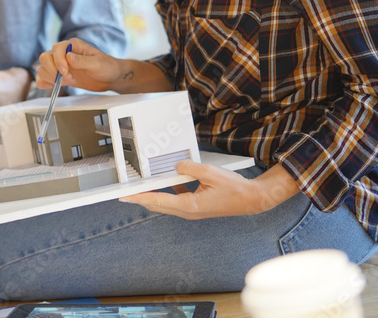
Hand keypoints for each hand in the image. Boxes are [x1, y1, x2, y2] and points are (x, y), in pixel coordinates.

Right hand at [37, 38, 121, 91]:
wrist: (111, 78)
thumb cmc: (107, 67)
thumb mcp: (98, 63)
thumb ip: (83, 60)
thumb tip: (68, 57)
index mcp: (73, 46)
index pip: (57, 49)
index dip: (58, 60)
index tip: (65, 71)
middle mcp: (64, 54)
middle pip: (45, 57)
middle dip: (52, 70)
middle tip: (66, 78)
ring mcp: (60, 65)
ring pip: (42, 68)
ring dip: (50, 77)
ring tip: (68, 81)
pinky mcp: (60, 76)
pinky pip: (43, 78)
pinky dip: (44, 83)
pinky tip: (54, 86)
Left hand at [119, 161, 299, 218]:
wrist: (252, 199)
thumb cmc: (234, 188)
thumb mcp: (209, 172)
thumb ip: (188, 167)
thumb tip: (176, 166)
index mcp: (190, 205)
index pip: (158, 201)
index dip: (140, 198)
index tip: (126, 197)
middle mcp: (189, 211)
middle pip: (158, 206)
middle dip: (141, 199)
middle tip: (126, 195)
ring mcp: (193, 211)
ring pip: (166, 205)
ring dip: (153, 197)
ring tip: (140, 190)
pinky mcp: (197, 208)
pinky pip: (176, 201)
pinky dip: (167, 194)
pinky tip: (166, 185)